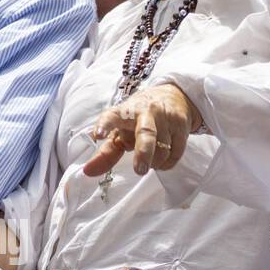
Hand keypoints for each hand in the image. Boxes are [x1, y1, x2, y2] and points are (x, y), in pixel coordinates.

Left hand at [83, 83, 199, 177]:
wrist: (174, 97)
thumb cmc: (138, 118)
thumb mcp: (120, 131)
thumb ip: (106, 153)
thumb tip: (88, 172)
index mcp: (124, 112)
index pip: (112, 116)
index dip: (105, 125)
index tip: (98, 135)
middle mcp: (144, 111)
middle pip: (146, 133)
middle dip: (144, 152)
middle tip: (139, 169)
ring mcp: (165, 117)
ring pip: (162, 148)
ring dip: (155, 162)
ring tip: (149, 162)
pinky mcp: (181, 124)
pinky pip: (176, 152)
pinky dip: (167, 163)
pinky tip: (161, 162)